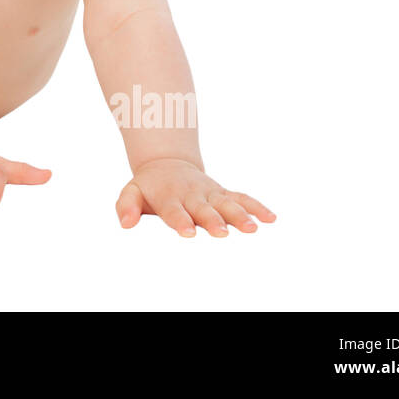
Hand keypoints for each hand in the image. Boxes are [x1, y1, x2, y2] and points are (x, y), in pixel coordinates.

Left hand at [117, 157, 275, 236]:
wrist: (167, 163)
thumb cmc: (150, 187)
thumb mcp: (131, 191)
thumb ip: (127, 206)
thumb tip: (126, 224)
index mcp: (168, 196)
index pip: (174, 210)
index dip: (181, 220)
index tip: (189, 232)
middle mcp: (192, 194)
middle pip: (204, 209)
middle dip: (213, 220)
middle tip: (222, 234)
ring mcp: (210, 193)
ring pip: (227, 203)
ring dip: (240, 215)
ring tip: (252, 228)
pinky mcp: (223, 193)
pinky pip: (242, 198)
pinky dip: (257, 207)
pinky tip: (271, 219)